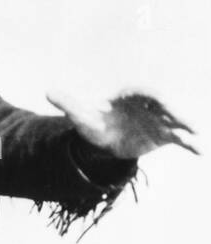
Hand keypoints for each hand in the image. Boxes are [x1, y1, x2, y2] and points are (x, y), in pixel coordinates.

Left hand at [47, 90, 197, 158]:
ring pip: (175, 122)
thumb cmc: (93, 122)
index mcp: (133, 93)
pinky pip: (179, 138)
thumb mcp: (81, 115)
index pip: (147, 92)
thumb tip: (47, 91)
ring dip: (187, 127)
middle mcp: (149, 104)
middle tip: (186, 123)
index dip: (155, 98)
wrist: (104, 140)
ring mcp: (158, 119)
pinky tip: (200, 152)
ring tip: (196, 135)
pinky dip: (190, 144)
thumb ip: (68, 103)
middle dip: (176, 113)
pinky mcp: (163, 135)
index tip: (162, 103)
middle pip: (166, 105)